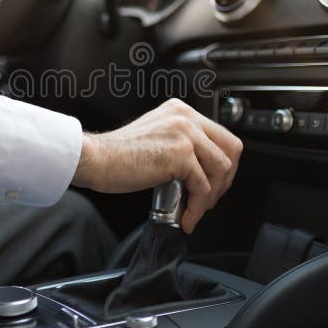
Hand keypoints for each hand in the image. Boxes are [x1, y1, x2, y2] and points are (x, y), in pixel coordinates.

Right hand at [72, 98, 242, 233]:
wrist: (96, 159)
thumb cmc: (117, 154)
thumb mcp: (156, 137)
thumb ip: (180, 144)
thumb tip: (201, 171)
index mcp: (181, 111)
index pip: (221, 136)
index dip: (222, 165)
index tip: (213, 183)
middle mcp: (186, 117)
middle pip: (231, 149)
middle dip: (225, 180)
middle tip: (209, 199)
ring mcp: (185, 133)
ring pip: (221, 170)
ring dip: (210, 197)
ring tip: (194, 210)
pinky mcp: (181, 154)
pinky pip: (202, 187)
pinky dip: (197, 208)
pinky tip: (185, 216)